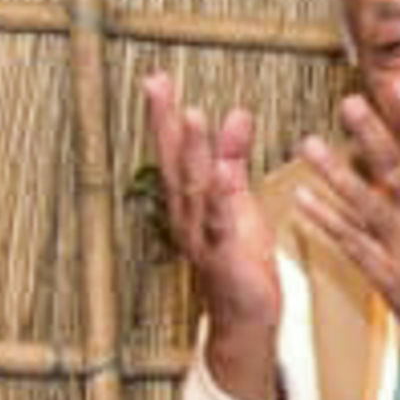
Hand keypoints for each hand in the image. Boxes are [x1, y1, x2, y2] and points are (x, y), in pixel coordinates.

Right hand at [142, 74, 280, 335]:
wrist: (244, 320)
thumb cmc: (239, 258)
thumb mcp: (238, 200)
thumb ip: (234, 157)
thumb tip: (235, 112)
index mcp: (189, 200)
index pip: (172, 151)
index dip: (162, 116)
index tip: (155, 78)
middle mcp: (188, 216)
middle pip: (174, 164)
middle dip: (166, 124)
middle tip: (159, 85)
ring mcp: (204, 237)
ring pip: (195, 189)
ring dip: (191, 153)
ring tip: (191, 115)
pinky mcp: (227, 257)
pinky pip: (223, 224)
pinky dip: (223, 198)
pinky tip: (225, 173)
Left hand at [285, 92, 399, 399]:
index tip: (398, 90)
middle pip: (395, 169)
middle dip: (370, 134)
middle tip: (349, 103)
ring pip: (364, 204)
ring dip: (334, 172)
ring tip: (309, 145)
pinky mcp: (385, 273)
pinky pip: (350, 242)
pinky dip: (325, 221)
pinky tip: (303, 199)